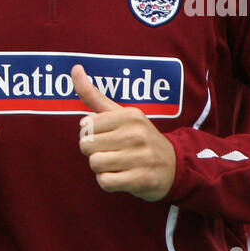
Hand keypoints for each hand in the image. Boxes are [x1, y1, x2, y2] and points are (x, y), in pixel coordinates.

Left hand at [73, 64, 175, 200]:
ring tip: (118, 164)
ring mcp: (140, 157)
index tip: (106, 136)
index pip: (86, 126)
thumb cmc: (140, 137)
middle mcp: (136, 133)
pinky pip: (105, 181)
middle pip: (87, 146)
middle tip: (112, 151)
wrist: (175, 165)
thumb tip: (75, 68)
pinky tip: (121, 176)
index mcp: (130, 115)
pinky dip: (108, 181)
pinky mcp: (141, 179)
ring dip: (101, 168)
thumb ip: (94, 95)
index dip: (90, 134)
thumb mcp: (121, 114)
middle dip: (94, 152)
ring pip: (95, 164)